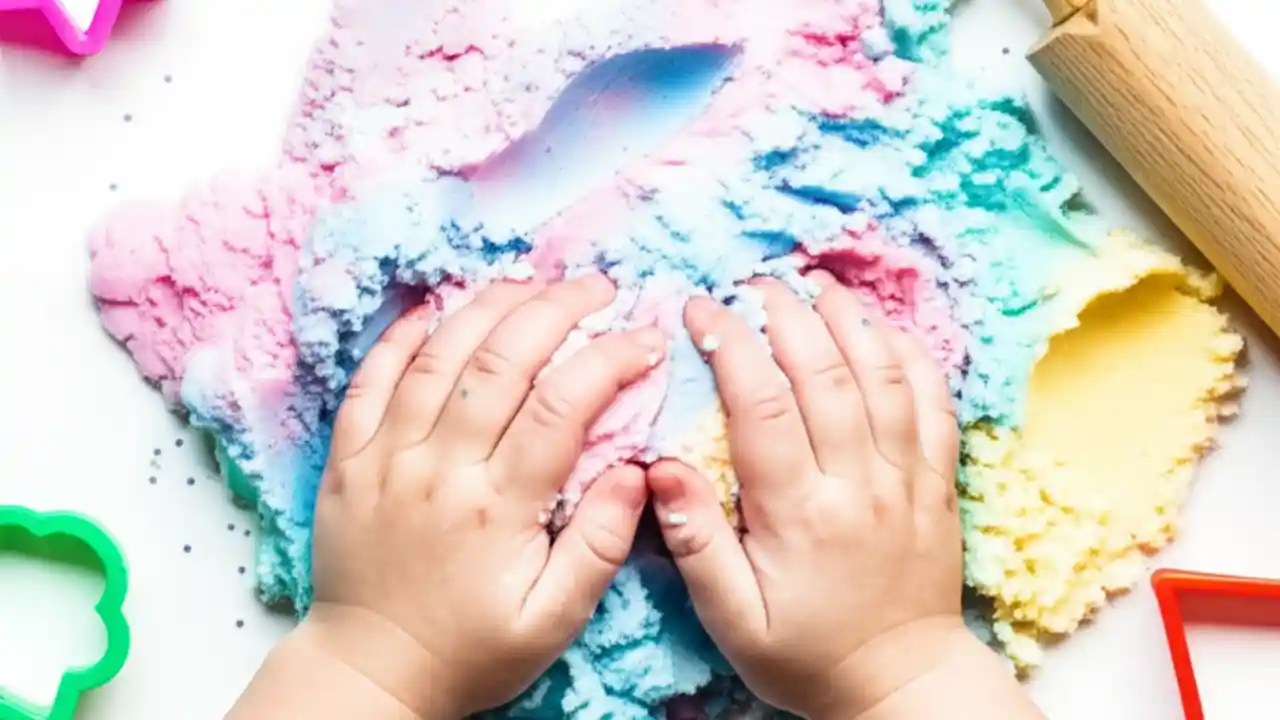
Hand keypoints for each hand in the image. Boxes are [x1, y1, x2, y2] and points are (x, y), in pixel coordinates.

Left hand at [244, 275, 664, 718]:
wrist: (371, 671)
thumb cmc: (471, 650)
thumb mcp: (553, 620)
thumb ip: (598, 545)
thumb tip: (637, 470)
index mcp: (498, 506)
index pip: (563, 405)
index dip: (610, 358)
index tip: (646, 339)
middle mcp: (440, 468)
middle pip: (501, 360)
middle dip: (557, 308)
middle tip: (597, 286)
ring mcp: (386, 457)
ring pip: (438, 355)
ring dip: (488, 306)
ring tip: (532, 282)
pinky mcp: (349, 459)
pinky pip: (369, 379)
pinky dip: (403, 336)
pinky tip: (438, 308)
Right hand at [647, 273, 1017, 718]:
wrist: (900, 683)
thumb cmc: (806, 654)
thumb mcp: (733, 619)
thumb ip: (696, 544)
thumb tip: (660, 468)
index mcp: (801, 513)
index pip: (763, 404)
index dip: (731, 344)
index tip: (702, 309)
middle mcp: (859, 484)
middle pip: (825, 373)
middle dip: (785, 315)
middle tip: (754, 284)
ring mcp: (907, 479)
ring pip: (883, 377)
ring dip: (849, 320)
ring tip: (815, 285)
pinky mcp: (938, 482)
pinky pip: (934, 403)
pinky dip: (911, 357)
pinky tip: (884, 329)